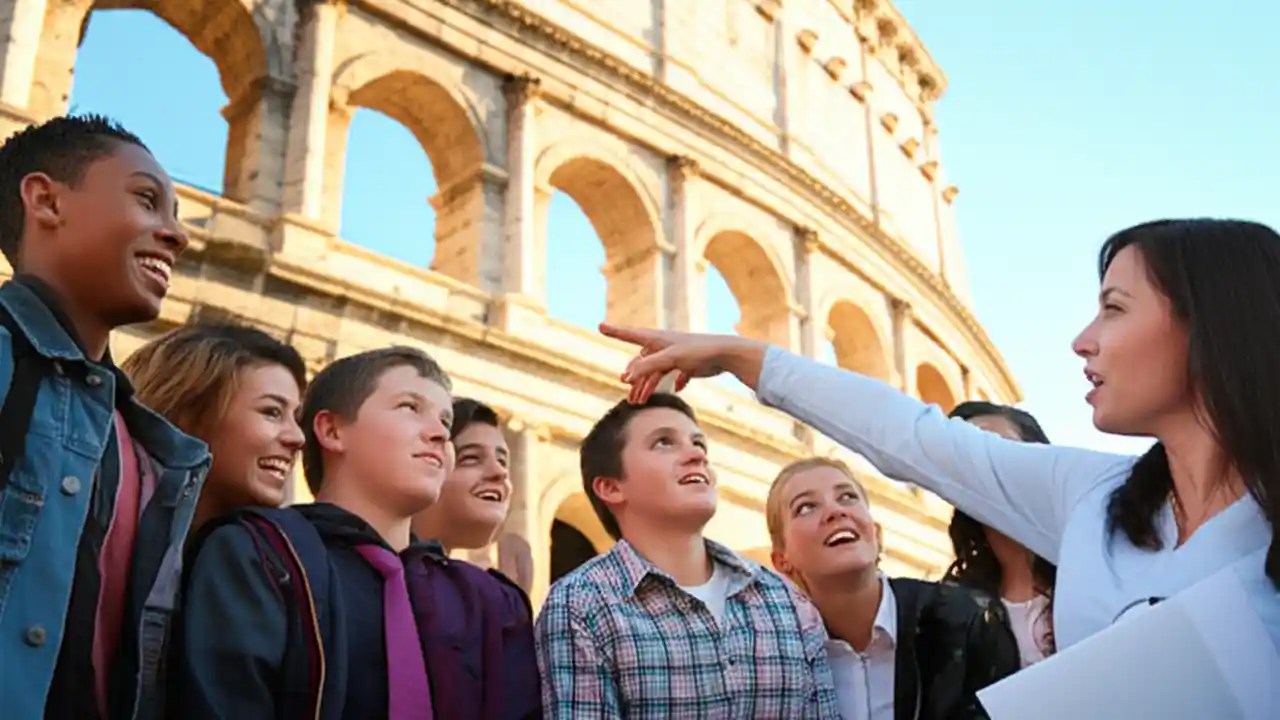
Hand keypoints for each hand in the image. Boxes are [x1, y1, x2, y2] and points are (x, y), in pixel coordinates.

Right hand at [599, 323, 765, 403]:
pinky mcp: (689, 365)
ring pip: (656, 372)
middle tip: (629, 397)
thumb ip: (647, 367)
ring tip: (641, 403)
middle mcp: (665, 346)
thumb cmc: (698, 351)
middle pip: (642, 362)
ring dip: (649, 387)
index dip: (615, 331)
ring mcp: (677, 355)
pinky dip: (674, 383)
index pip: (630, 334)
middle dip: (634, 379)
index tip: (600, 326)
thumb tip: (625, 377)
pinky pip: (677, 375)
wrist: (725, 353)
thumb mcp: (669, 358)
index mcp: (658, 339)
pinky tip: (676, 390)